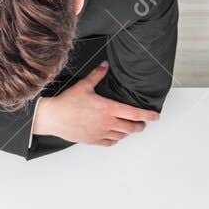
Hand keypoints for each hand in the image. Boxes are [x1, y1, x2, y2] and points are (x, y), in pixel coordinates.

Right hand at [34, 63, 158, 145]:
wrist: (53, 118)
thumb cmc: (67, 103)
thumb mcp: (84, 85)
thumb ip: (97, 75)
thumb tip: (105, 65)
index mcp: (108, 108)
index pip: (134, 113)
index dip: (147, 115)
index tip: (155, 116)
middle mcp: (107, 122)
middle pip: (132, 128)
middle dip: (140, 126)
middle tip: (142, 123)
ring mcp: (100, 133)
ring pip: (122, 136)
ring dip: (128, 132)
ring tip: (129, 128)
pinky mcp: (93, 140)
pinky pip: (110, 142)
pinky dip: (116, 139)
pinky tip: (115, 135)